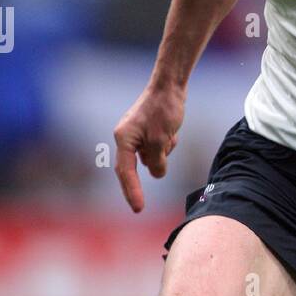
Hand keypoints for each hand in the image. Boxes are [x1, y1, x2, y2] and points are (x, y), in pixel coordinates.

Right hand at [113, 83, 185, 212]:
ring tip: (170, 135)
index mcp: (124, 139)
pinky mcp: (146, 133)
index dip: (132, 192)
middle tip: (139, 208)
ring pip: (150, 158)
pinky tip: (172, 133)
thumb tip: (157, 174)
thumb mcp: (161, 140)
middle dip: (140, 180)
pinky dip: (166, 146)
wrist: (170, 87)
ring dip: (163, 153)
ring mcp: (136, 136)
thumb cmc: (164, 110)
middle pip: (132, 168)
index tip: (138, 209)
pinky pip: (157, 149)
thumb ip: (156, 161)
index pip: (126, 172)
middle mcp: (126, 138)